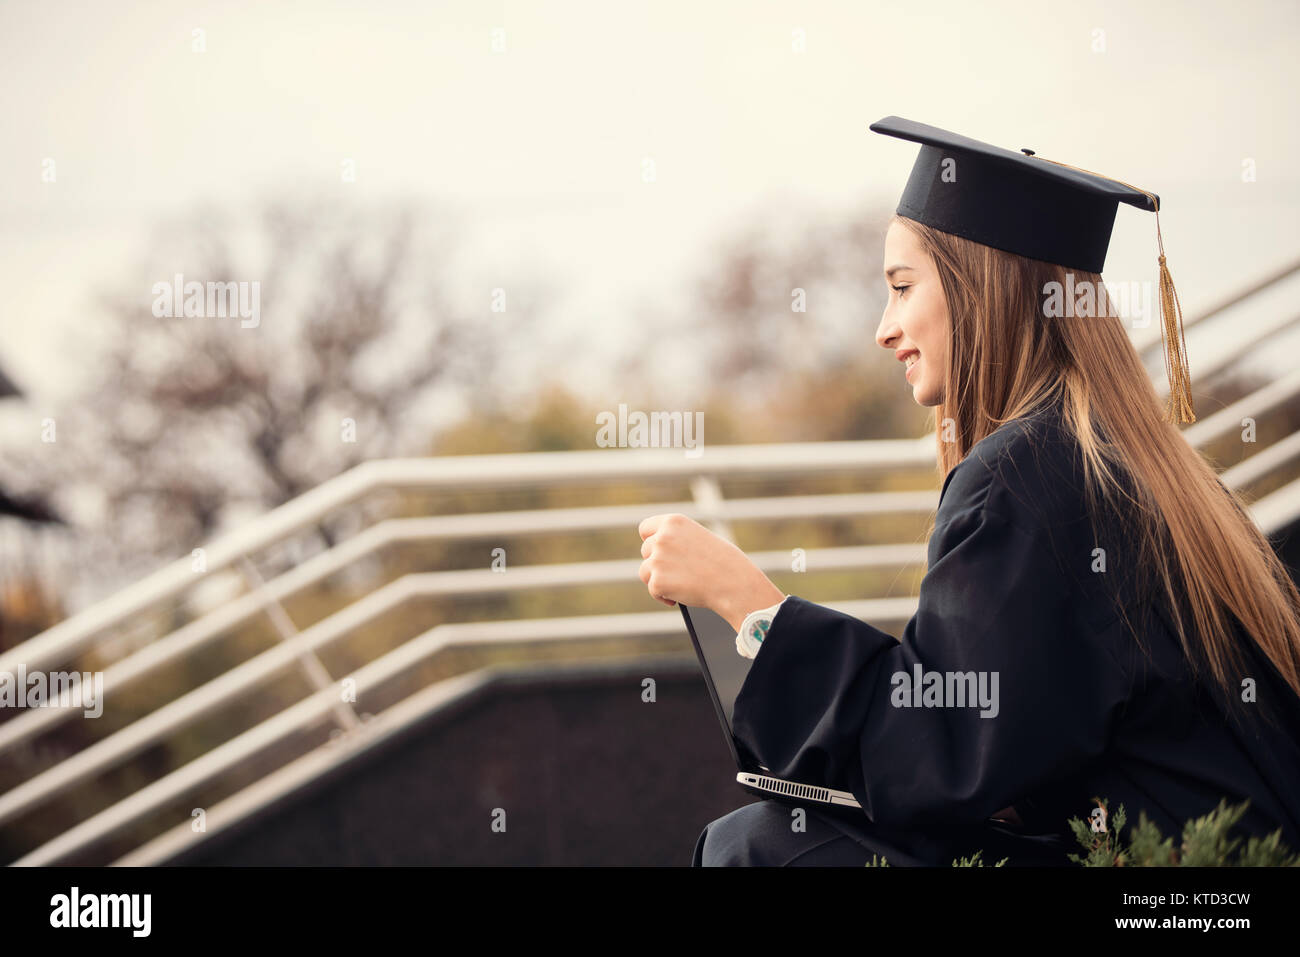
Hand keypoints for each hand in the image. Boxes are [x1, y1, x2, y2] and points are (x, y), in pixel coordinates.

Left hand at [638, 513, 784, 631]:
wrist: (735, 584)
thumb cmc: (724, 563)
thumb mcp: (700, 538)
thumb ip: (678, 539)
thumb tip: (657, 549)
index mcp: (674, 522)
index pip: (645, 528)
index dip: (650, 540)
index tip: (654, 550)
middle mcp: (662, 537)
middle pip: (645, 551)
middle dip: (658, 562)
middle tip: (677, 573)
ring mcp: (658, 559)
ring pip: (645, 571)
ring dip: (658, 579)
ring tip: (679, 585)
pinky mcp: (658, 581)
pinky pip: (652, 590)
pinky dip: (663, 596)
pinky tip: (677, 597)